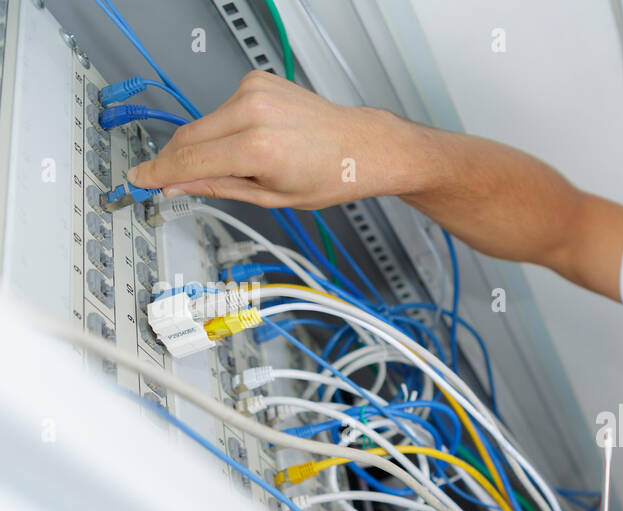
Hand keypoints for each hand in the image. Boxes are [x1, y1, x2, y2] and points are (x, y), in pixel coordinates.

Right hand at [124, 70, 417, 208]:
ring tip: (242, 163)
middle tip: (169, 180)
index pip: (189, 160)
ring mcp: (254, 90)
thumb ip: (218, 188)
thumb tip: (177, 187)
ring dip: (205, 144)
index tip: (139, 179)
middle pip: (188, 136)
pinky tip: (251, 140)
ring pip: (203, 122)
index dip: (159, 173)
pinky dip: (224, 127)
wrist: (361, 146)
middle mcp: (253, 111)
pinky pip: (222, 109)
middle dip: (176, 160)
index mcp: (258, 147)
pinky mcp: (256, 80)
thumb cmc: (330, 174)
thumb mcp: (272, 197)